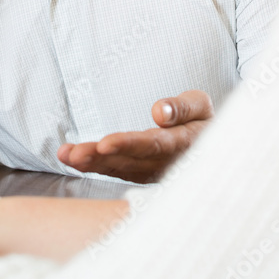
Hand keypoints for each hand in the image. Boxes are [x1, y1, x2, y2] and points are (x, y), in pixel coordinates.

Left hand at [57, 90, 213, 183]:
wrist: (213, 146)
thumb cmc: (204, 120)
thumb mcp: (201, 105)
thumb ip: (182, 107)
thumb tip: (159, 112)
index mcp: (182, 145)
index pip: (153, 145)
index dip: (128, 145)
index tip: (105, 142)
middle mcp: (163, 164)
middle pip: (128, 161)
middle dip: (99, 157)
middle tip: (73, 154)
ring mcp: (150, 172)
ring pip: (117, 168)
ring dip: (90, 163)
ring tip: (65, 154)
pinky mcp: (139, 173)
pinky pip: (114, 170)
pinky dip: (92, 165)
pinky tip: (70, 158)